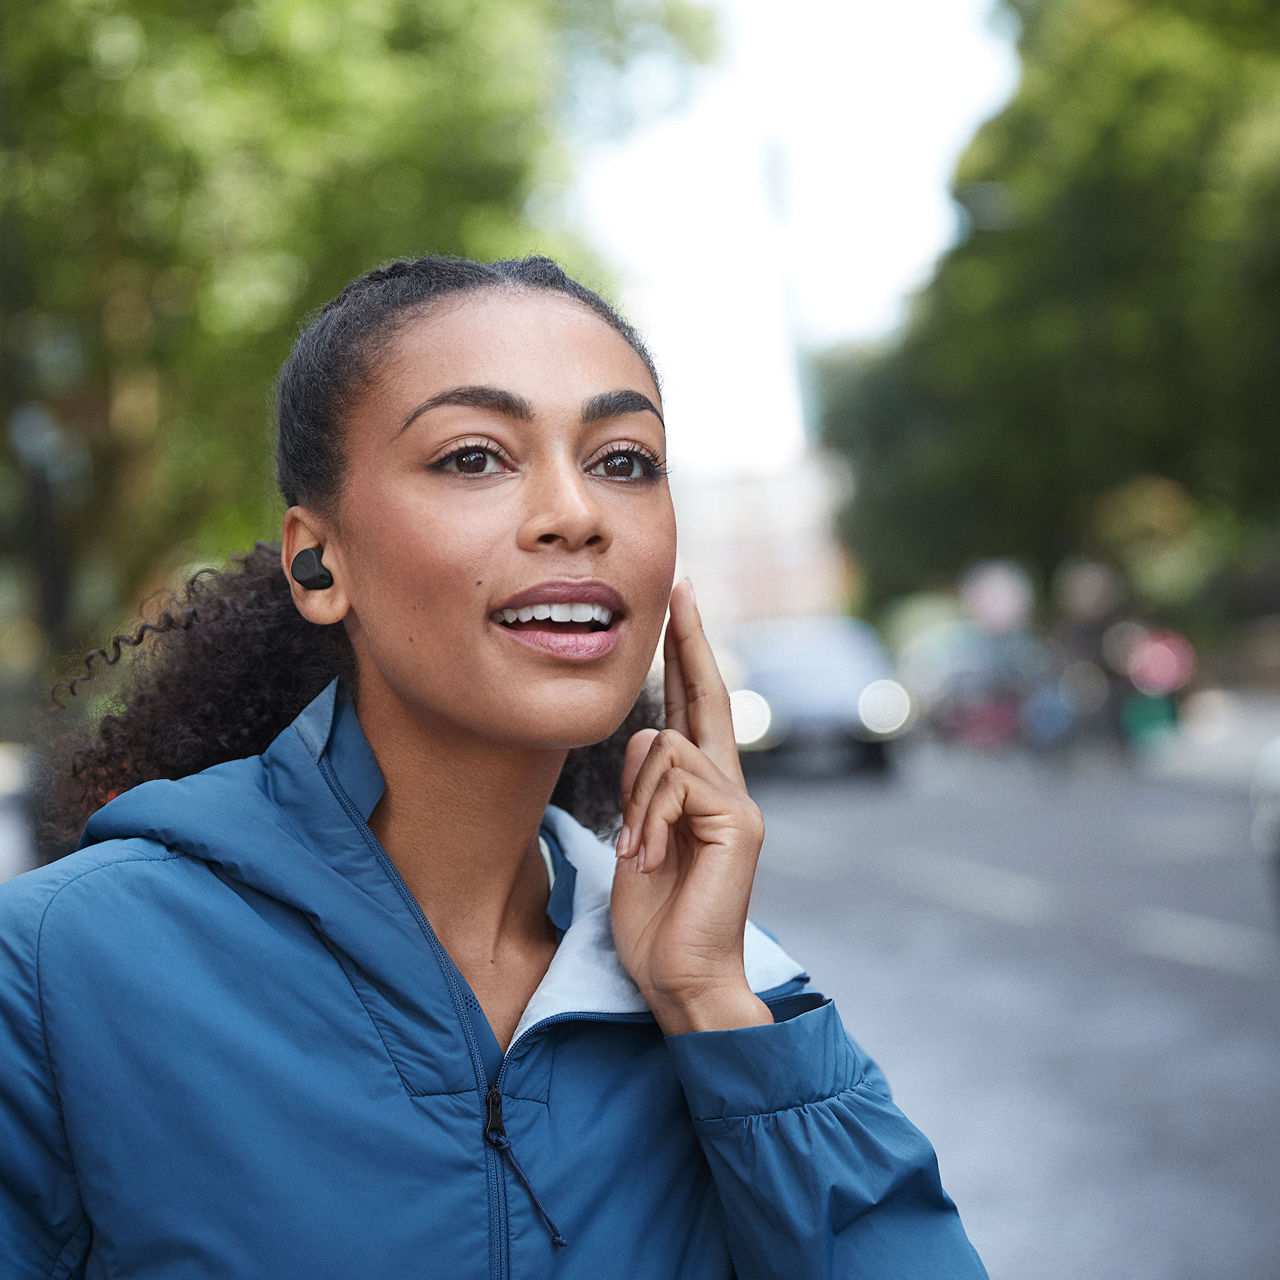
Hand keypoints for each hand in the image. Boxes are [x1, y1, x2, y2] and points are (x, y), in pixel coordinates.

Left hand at [610, 580, 772, 1034]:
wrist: (681, 977)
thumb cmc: (656, 919)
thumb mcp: (640, 839)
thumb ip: (647, 787)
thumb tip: (648, 738)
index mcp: (705, 792)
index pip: (698, 711)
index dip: (688, 659)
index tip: (680, 611)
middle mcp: (731, 789)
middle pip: (709, 698)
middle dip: (691, 640)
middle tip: (681, 588)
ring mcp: (740, 805)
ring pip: (666, 748)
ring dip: (636, 801)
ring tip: (639, 853)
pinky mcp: (738, 823)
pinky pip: (674, 781)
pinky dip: (647, 818)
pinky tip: (648, 857)